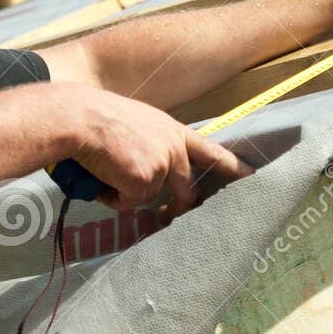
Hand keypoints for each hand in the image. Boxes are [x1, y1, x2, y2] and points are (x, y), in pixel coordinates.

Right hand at [58, 84, 251, 214]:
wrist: (80, 119)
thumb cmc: (97, 117)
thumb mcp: (136, 124)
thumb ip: (151, 144)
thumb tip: (148, 171)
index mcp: (172, 130)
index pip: (210, 151)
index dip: (232, 166)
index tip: (252, 177)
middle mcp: (173, 148)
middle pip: (186, 188)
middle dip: (178, 207)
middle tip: (170, 215)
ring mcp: (162, 166)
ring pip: (146, 196)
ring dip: (123, 191)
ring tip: (103, 169)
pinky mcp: (145, 182)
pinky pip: (126, 202)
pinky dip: (110, 196)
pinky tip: (100, 175)